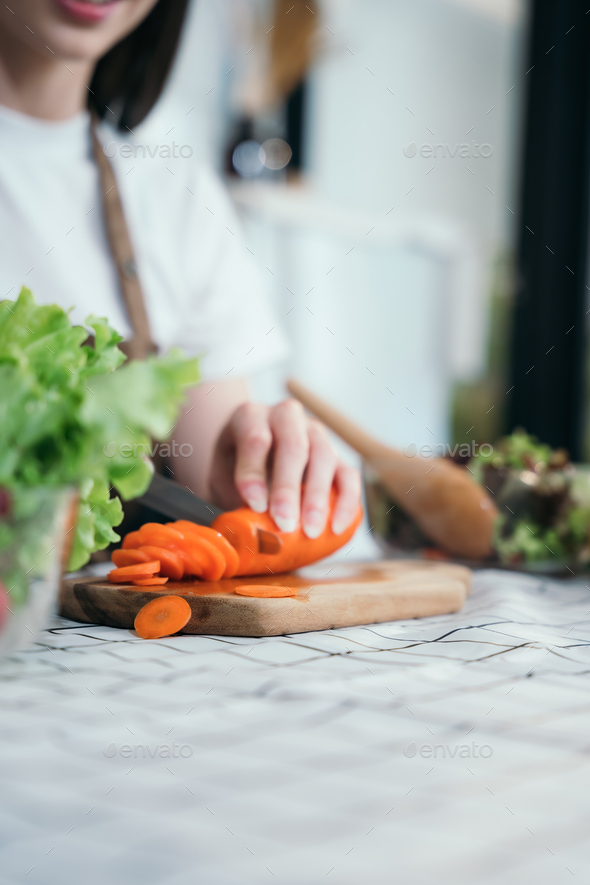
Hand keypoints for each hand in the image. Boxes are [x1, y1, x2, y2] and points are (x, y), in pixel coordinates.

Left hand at [209, 399, 361, 537]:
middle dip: (288, 488)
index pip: (255, 437)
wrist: (256, 463)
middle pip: (294, 446)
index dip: (255, 472)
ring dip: (318, 498)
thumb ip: (234, 496)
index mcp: (251, 416)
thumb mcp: (223, 477)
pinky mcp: (337, 456)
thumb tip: (248, 529)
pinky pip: (349, 476)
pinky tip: (336, 528)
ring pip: (324, 457)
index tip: (256, 505)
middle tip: (285, 523)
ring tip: (310, 531)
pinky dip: (346, 502)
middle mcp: (287, 417)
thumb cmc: (236, 470)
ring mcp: (316, 433)